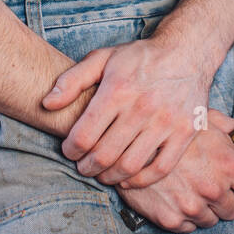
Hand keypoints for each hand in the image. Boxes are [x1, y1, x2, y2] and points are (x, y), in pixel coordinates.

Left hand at [41, 36, 210, 186]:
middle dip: (86, 167)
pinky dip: (140, 181)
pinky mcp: (184, 133)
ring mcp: (165, 122)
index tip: (68, 150)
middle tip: (82, 167)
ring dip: (109, 177)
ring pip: (129, 166)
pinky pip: (160, 169)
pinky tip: (128, 179)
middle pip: (104, 154)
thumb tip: (47, 104)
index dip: (70, 149)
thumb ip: (72, 80)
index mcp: (117, 89)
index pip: (84, 135)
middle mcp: (142, 107)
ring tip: (101, 174)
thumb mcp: (102, 58)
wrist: (187, 52)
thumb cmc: (140, 57)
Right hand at [116, 109, 233, 232]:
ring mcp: (192, 207)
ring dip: (202, 208)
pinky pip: (187, 227)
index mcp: (227, 164)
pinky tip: (171, 195)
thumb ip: (229, 128)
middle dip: (224, 198)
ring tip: (185, 186)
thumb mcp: (202, 118)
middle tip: (206, 182)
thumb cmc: (167, 125)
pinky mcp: (171, 220)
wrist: (125, 139)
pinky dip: (181, 215)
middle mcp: (213, 189)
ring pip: (210, 220)